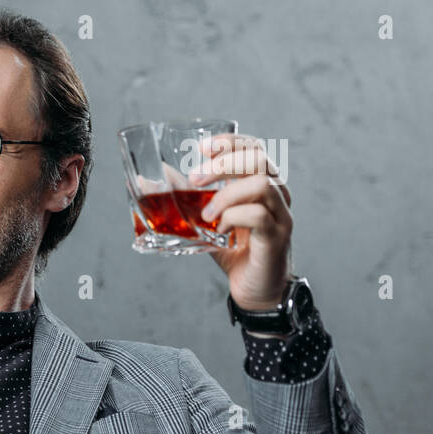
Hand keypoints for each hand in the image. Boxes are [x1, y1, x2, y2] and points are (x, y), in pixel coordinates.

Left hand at [189, 132, 294, 310]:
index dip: (230, 142)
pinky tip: (219, 229)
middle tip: (195, 180)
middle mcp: (277, 195)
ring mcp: (281, 215)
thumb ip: (185, 200)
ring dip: (226, 194)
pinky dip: (233, 217)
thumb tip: (151, 180)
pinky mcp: (277, 237)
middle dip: (222, 164)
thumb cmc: (233, 252)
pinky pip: (259, 216)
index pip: (254, 148)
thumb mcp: (204, 222)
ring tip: (205, 213)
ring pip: (263, 183)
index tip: (202, 148)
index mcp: (261, 185)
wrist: (254, 291)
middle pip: (259, 158)